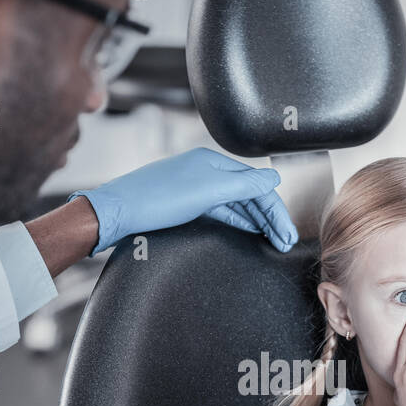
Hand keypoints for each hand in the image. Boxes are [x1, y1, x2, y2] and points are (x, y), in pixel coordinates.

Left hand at [70, 147, 297, 253]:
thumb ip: (243, 186)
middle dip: (270, 217)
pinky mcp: (184, 204)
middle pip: (249, 194)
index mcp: (214, 163)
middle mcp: (206, 171)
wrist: (118, 211)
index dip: (275, 211)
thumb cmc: (156, 199)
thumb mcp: (207, 191)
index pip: (257, 185)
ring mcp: (195, 188)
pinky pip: (221, 210)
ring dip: (257, 221)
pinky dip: (238, 219)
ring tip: (273, 239)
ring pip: (236, 203)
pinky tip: (248, 229)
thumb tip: (273, 178)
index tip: (287, 235)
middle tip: (285, 241)